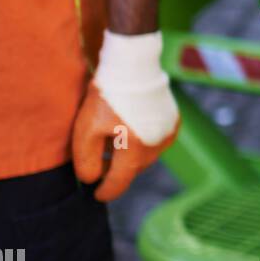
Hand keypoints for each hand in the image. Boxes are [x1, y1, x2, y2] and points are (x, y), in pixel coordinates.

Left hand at [73, 30, 180, 201]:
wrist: (133, 65)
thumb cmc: (106, 96)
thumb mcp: (86, 129)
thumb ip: (86, 160)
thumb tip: (92, 179)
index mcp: (135, 152)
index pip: (118, 184)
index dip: (105, 192)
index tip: (95, 194)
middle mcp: (156, 148)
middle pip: (132, 170)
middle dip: (116, 169)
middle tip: (99, 159)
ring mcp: (168, 136)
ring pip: (145, 156)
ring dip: (130, 154)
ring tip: (114, 138)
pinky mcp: (173, 123)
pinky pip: (156, 141)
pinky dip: (143, 140)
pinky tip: (131, 126)